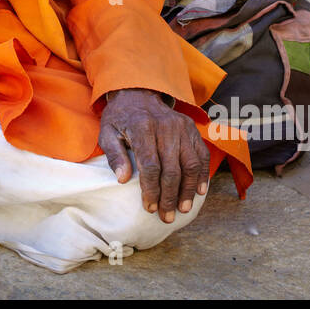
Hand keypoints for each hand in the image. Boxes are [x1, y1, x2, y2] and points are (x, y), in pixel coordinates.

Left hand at [99, 87, 211, 223]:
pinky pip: (202, 155)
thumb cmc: (120, 117)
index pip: (151, 166)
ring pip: (191, 164)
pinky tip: (199, 191)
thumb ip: (114, 155)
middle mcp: (166, 126)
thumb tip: (122, 180)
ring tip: (183, 209)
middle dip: (170, 196)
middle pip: (172, 169)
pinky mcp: (192, 129)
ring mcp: (182, 127)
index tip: (148, 207)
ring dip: (188, 190)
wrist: (138, 92)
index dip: (151, 190)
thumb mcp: (107, 132)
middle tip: (166, 216)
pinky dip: (202, 175)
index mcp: (142, 127)